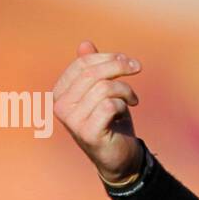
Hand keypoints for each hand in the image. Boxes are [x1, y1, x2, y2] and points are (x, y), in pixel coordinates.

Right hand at [52, 40, 143, 183]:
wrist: (119, 156)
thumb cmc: (111, 121)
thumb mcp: (102, 91)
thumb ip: (93, 69)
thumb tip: (85, 43)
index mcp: (61, 92)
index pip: (82, 64)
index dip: (107, 58)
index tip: (129, 61)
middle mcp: (61, 106)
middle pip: (92, 74)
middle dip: (119, 67)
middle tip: (137, 69)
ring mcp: (72, 120)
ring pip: (104, 88)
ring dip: (125, 90)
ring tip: (132, 99)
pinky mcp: (88, 132)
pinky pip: (109, 106)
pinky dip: (123, 105)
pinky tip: (126, 112)